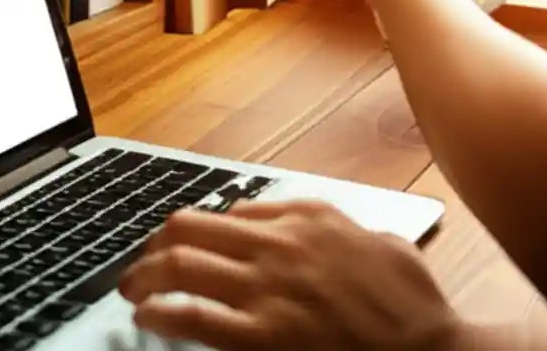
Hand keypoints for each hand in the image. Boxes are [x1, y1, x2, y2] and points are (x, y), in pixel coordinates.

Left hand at [119, 201, 459, 349]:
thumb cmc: (414, 307)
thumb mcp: (383, 244)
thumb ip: (340, 229)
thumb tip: (309, 227)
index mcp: (311, 217)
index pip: (233, 210)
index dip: (202, 230)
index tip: (189, 245)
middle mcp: (281, 244)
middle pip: (190, 226)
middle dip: (156, 244)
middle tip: (142, 263)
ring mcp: (268, 289)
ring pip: (181, 263)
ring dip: (144, 275)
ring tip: (132, 290)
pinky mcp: (261, 336)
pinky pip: (192, 316)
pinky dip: (159, 313)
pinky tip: (148, 318)